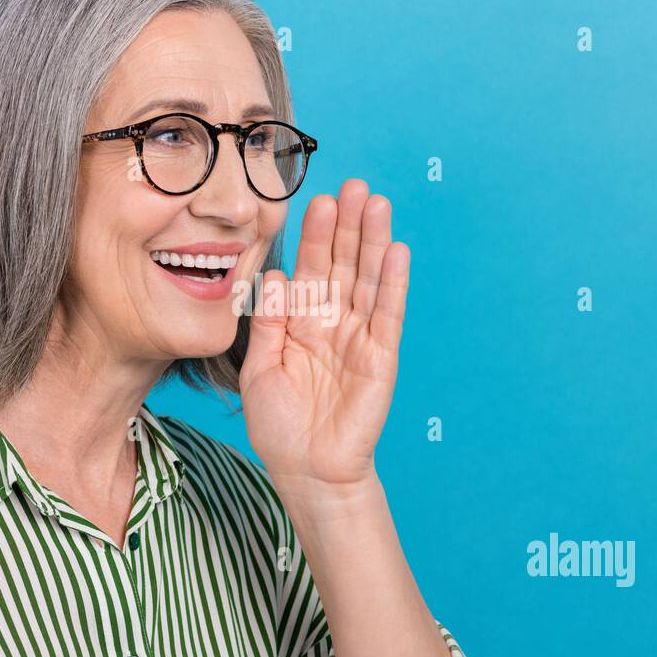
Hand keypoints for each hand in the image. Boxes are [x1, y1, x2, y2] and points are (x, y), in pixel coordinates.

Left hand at [240, 178, 409, 492]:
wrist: (307, 471)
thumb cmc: (279, 426)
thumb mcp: (260, 369)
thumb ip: (267, 323)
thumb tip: (277, 276)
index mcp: (301, 322)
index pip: (311, 269)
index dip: (315, 236)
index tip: (317, 200)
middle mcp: (333, 323)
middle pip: (343, 265)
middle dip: (348, 226)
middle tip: (354, 185)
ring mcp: (359, 338)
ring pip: (368, 280)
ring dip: (373, 242)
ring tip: (377, 203)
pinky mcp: (380, 357)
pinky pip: (387, 314)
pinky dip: (393, 283)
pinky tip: (396, 250)